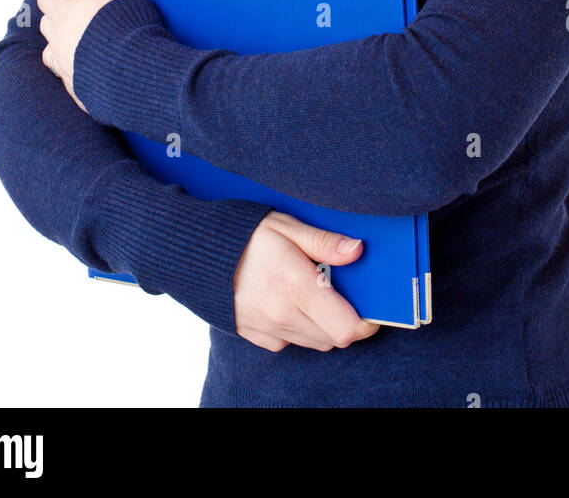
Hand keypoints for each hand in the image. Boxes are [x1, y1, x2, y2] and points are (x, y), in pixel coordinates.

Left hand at [36, 0, 136, 109]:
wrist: (142, 77)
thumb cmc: (130, 27)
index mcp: (64, 14)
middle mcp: (59, 42)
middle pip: (48, 23)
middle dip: (59, 13)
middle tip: (78, 7)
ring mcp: (67, 69)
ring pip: (53, 52)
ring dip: (63, 43)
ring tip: (82, 39)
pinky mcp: (79, 91)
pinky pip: (70, 77)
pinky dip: (77, 68)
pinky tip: (94, 67)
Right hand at [233, 210, 380, 351]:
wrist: (197, 252)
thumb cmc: (245, 234)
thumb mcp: (286, 225)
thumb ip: (324, 242)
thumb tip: (358, 250)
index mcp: (296, 285)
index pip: (346, 327)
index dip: (365, 322)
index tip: (371, 307)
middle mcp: (283, 314)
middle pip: (334, 338)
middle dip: (345, 320)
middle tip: (339, 291)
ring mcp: (268, 328)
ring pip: (314, 341)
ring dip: (322, 324)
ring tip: (311, 292)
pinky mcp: (255, 335)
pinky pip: (290, 341)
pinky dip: (298, 327)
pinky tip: (288, 301)